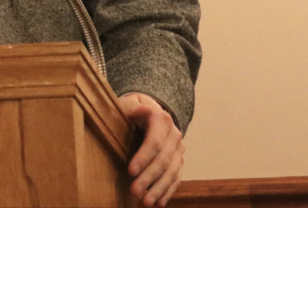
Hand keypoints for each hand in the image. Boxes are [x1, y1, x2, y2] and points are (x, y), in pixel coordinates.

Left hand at [118, 92, 183, 207]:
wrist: (148, 112)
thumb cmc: (132, 111)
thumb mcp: (129, 104)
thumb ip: (132, 107)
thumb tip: (144, 110)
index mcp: (162, 120)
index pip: (155, 141)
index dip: (144, 157)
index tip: (131, 171)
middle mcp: (174, 135)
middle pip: (164, 160)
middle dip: (149, 178)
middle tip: (134, 192)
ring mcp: (178, 149)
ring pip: (172, 172)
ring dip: (159, 189)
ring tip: (146, 202)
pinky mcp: (179, 161)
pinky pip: (176, 178)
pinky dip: (168, 191)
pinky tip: (159, 203)